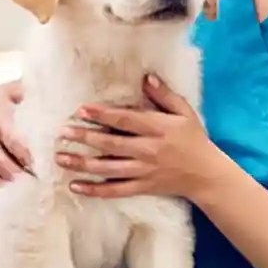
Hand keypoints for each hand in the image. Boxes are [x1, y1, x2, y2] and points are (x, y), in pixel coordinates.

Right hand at [0, 81, 32, 191]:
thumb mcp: (9, 90)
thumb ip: (29, 92)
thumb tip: (54, 91)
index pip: (15, 143)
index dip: (29, 158)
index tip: (43, 168)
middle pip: (3, 162)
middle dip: (20, 176)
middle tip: (37, 185)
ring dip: (6, 185)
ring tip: (22, 192)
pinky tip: (4, 193)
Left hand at [56, 74, 224, 200]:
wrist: (206, 175)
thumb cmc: (194, 140)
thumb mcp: (184, 112)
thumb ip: (164, 95)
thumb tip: (146, 78)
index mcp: (157, 129)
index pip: (125, 120)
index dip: (103, 115)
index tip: (82, 110)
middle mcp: (148, 150)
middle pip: (111, 144)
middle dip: (85, 138)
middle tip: (63, 133)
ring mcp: (143, 171)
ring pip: (108, 168)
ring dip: (82, 164)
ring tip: (61, 158)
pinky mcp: (142, 187)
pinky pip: (115, 190)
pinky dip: (95, 190)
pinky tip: (76, 186)